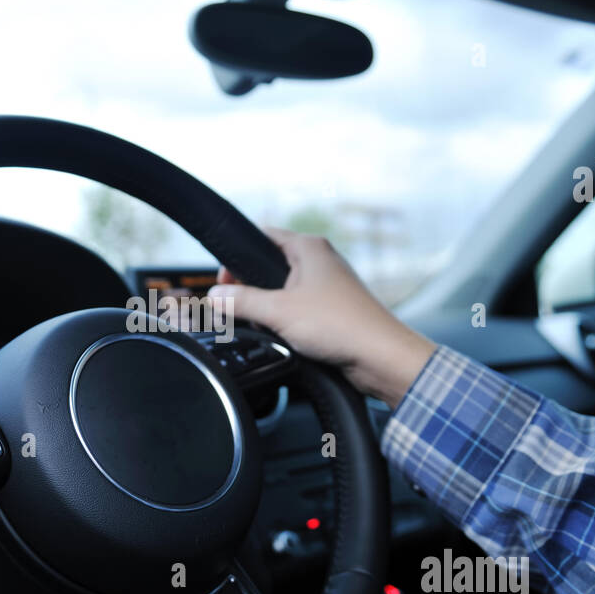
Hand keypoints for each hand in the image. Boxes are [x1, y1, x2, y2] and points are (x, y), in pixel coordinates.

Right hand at [208, 228, 435, 405]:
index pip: (261, 237)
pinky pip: (296, 309)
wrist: (380, 357)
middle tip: (239, 308)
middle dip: (250, 289)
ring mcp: (326, 285)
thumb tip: (214, 296)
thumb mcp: (279, 312)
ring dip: (268, 309)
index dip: (236, 258)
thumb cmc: (341, 326)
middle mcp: (319, 261)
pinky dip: (284, 321)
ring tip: (266, 326)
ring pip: (281, 291)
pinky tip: (284, 337)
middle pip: (268, 266)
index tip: (223, 283)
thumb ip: (241, 302)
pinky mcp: (331, 310)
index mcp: (308, 247)